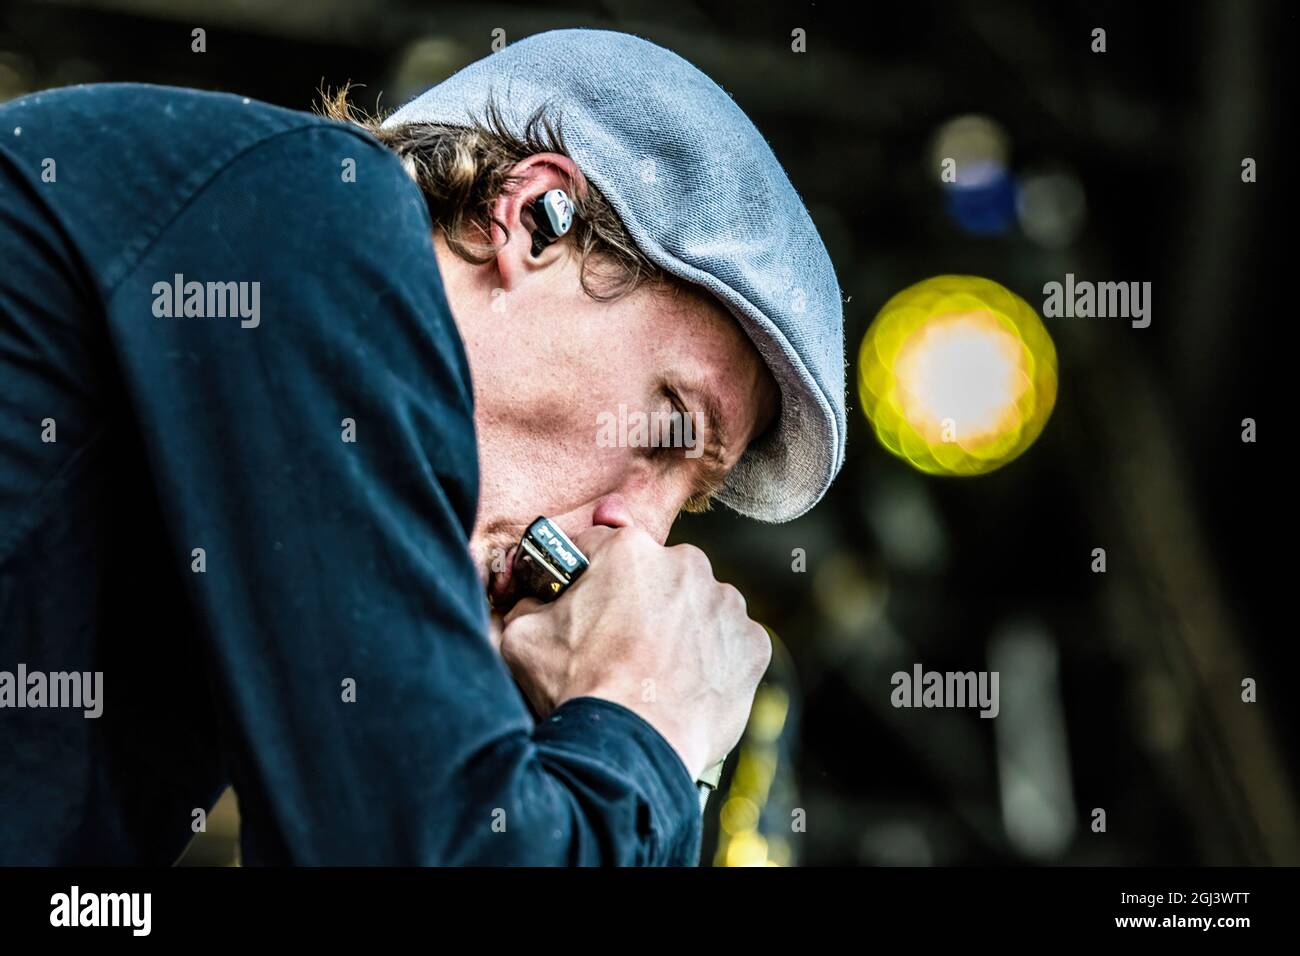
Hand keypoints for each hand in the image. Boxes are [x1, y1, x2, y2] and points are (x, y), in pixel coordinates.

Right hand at [500, 526, 770, 781]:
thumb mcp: (523, 636)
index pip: (605, 548)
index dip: (592, 576)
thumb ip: (529, 604)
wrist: (630, 746)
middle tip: (623, 646)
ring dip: (683, 629)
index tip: (587, 602)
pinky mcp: (753, 643)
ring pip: (700, 606)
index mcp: (629, 551)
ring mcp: (725, 604)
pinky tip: (688, 686)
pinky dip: (715, 660)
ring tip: (657, 671)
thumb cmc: (577, 688)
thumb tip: (531, 600)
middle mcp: (685, 564)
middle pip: (660, 575)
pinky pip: (732, 643)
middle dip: (642, 602)